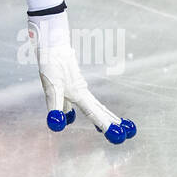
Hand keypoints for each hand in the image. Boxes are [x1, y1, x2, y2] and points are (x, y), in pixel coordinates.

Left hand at [27, 13, 134, 144]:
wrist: (52, 40)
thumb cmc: (52, 62)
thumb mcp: (52, 87)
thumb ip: (55, 106)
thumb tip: (58, 125)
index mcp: (79, 94)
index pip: (95, 115)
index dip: (106, 126)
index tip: (118, 136)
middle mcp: (81, 91)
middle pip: (99, 109)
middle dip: (110, 121)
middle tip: (124, 132)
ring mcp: (77, 85)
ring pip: (92, 103)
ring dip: (102, 114)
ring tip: (112, 123)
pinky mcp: (69, 80)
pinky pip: (80, 98)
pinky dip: (84, 106)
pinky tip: (73, 111)